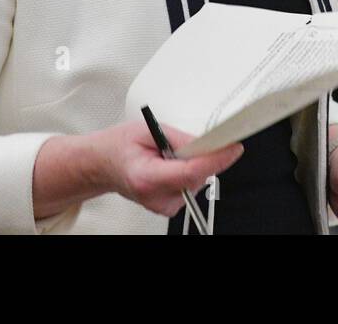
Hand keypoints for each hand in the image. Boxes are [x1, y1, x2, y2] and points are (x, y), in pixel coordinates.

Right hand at [92, 120, 243, 217]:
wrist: (104, 163)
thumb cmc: (121, 146)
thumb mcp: (147, 129)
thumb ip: (180, 138)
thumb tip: (208, 143)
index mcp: (146, 178)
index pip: (191, 172)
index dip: (216, 160)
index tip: (234, 148)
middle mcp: (156, 197)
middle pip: (198, 176)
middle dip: (201, 155)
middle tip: (183, 141)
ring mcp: (164, 206)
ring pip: (198, 181)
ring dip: (193, 163)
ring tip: (168, 154)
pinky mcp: (171, 207)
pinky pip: (193, 185)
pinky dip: (188, 172)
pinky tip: (171, 165)